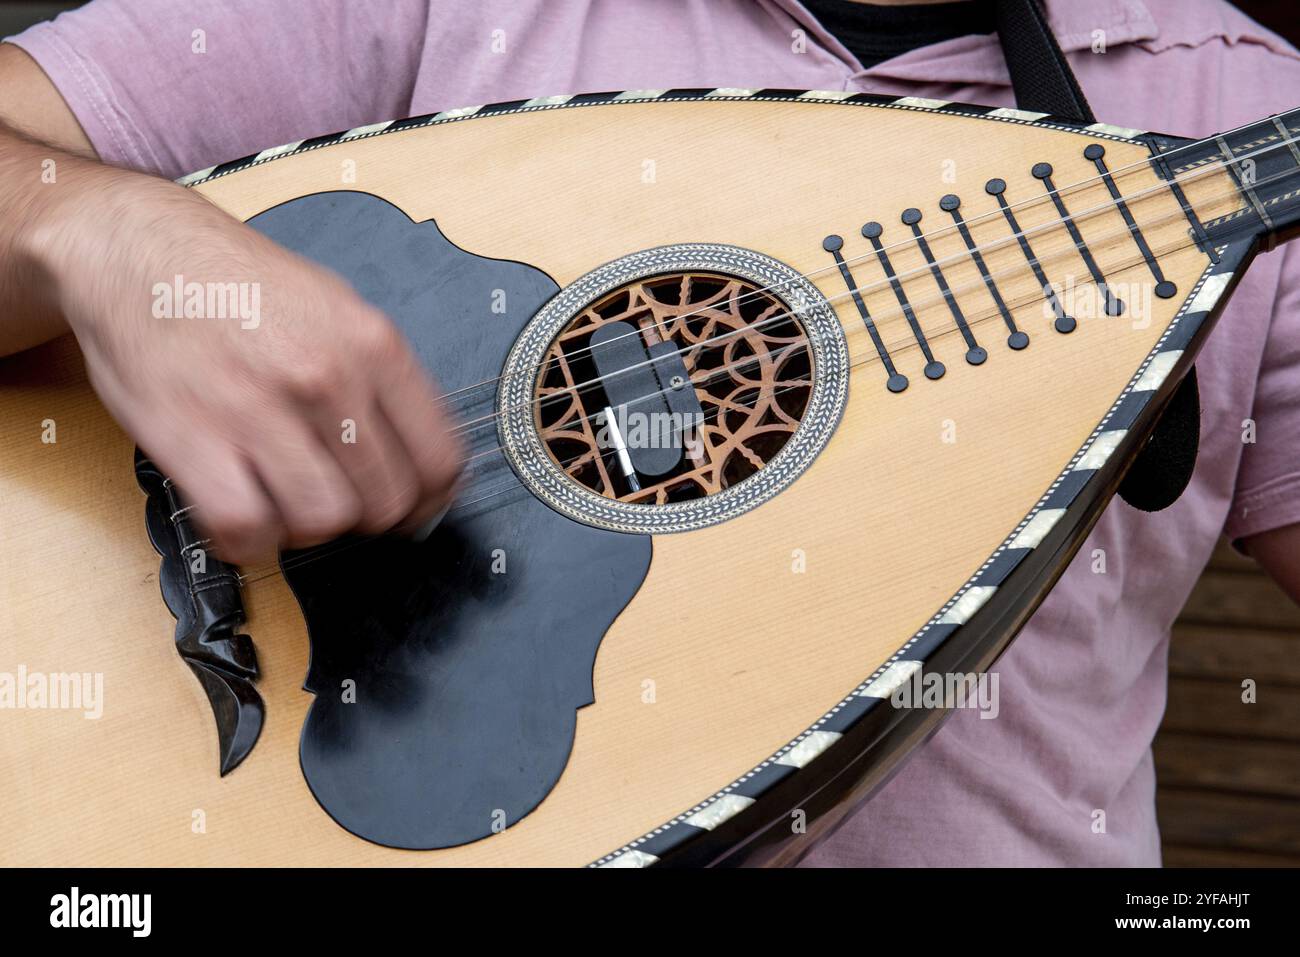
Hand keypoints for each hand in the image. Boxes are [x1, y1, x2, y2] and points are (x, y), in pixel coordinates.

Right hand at [23, 168, 461, 563]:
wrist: (138, 251)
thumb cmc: (238, 285)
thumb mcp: (337, 307)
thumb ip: (382, 381)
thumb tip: (419, 457)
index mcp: (372, 344)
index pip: (440, 458)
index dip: (430, 499)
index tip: (415, 508)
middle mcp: (326, 377)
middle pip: (386, 500)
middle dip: (367, 516)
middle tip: (338, 498)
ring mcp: (261, 410)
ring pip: (324, 521)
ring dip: (308, 527)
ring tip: (286, 499)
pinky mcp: (195, 440)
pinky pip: (249, 528)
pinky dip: (250, 540)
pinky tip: (244, 513)